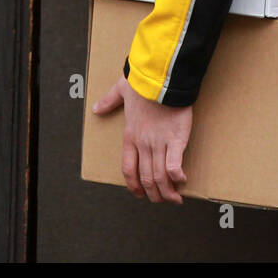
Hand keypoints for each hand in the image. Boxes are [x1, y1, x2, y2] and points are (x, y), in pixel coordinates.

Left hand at [92, 76, 191, 203]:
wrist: (161, 77)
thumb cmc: (143, 83)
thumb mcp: (121, 91)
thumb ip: (109, 101)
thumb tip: (95, 108)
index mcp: (130, 136)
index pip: (127, 168)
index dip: (133, 185)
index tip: (139, 193)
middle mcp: (143, 144)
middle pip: (145, 177)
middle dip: (153, 194)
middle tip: (161, 200)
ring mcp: (159, 143)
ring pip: (159, 176)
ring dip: (167, 192)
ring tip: (175, 199)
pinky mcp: (176, 139)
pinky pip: (174, 165)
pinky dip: (177, 176)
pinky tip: (182, 180)